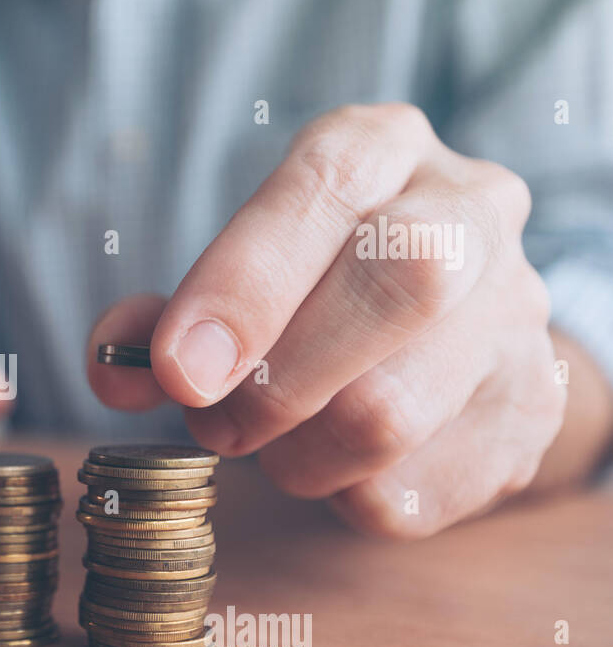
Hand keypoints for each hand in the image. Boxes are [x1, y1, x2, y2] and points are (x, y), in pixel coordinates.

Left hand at [88, 103, 566, 537]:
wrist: (447, 330)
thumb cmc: (314, 291)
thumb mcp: (240, 270)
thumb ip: (168, 315)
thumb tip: (115, 369)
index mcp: (382, 149)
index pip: (324, 187)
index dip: (244, 286)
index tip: (179, 371)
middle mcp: (471, 208)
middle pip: (400, 284)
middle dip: (275, 381)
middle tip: (216, 425)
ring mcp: (516, 313)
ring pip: (392, 411)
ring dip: (297, 457)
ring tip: (272, 447)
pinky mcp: (531, 411)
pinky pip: (410, 488)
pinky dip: (344, 496)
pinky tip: (335, 468)